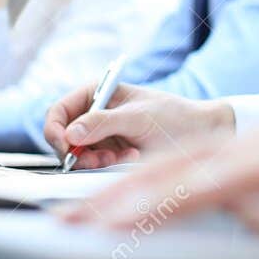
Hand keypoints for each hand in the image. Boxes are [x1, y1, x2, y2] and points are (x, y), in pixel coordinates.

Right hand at [43, 82, 234, 168]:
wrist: (203, 136)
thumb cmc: (175, 117)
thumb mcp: (140, 117)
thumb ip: (104, 123)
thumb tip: (71, 134)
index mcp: (98, 92)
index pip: (60, 111)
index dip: (56, 130)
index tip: (66, 147)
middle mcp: (96, 112)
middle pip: (64, 136)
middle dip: (77, 151)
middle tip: (98, 160)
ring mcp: (103, 134)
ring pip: (77, 154)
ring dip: (94, 160)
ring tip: (122, 157)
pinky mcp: (112, 153)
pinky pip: (94, 164)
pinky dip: (107, 166)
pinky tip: (129, 158)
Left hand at [58, 128, 258, 258]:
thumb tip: (258, 231)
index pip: (213, 173)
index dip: (150, 187)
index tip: (98, 214)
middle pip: (197, 163)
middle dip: (127, 189)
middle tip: (68, 218)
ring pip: (215, 165)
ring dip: (147, 192)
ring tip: (92, 220)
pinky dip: (209, 194)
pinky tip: (176, 211)